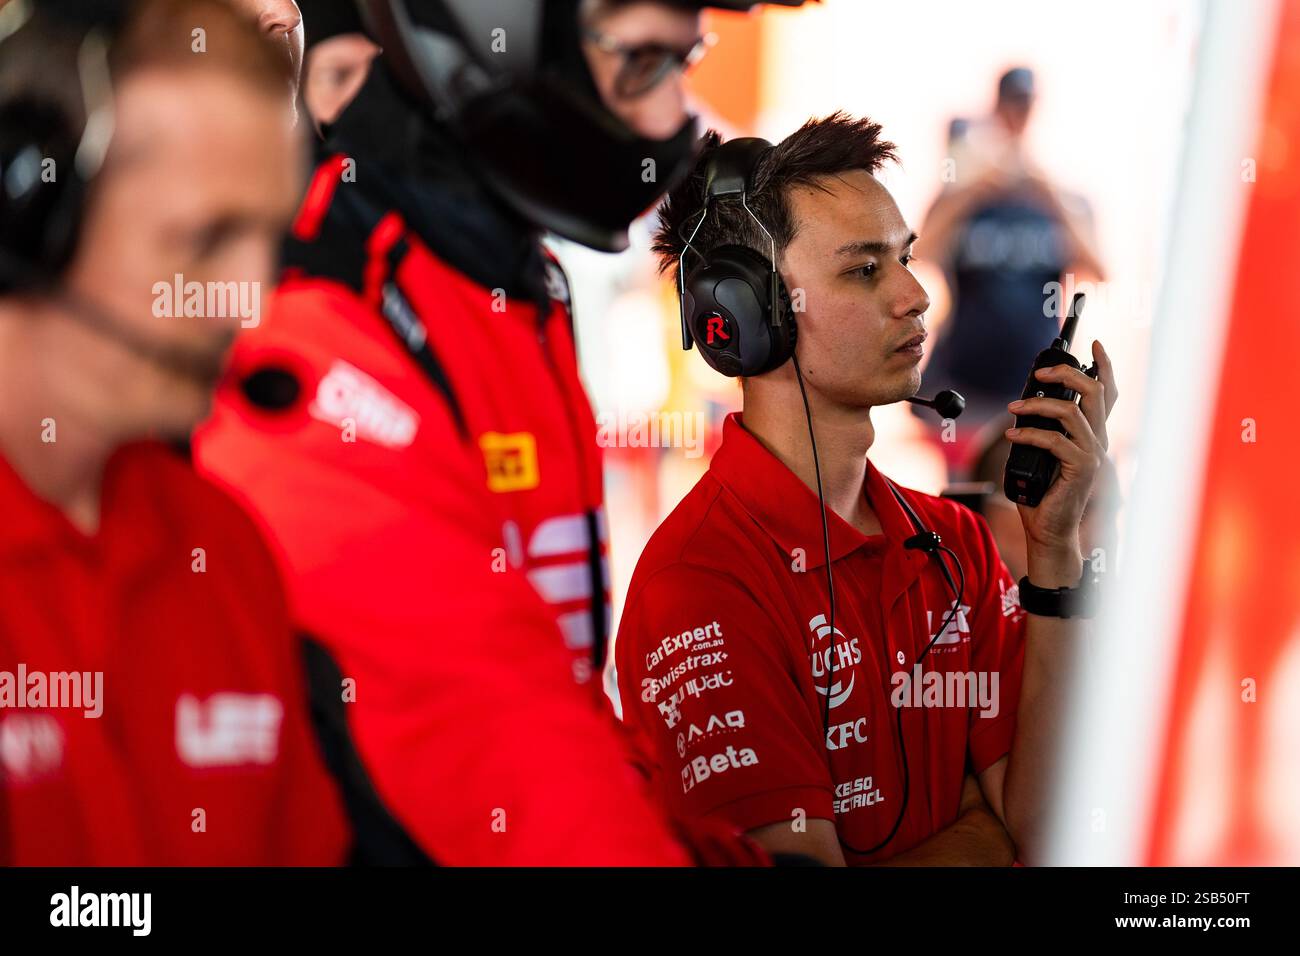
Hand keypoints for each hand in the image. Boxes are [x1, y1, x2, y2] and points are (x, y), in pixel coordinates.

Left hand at [1005, 340, 1118, 581]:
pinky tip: (1014, 434)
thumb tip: (1025, 404)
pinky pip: (1055, 440)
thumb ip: (1042, 430)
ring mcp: (1094, 454)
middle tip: (1039, 375)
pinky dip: (1030, 433)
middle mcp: (1099, 441)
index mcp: (1092, 435)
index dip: (1105, 366)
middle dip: (1066, 374)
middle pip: (1093, 392)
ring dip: (1038, 404)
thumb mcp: (1040, 453)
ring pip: (1071, 412)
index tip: (1095, 344)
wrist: (1048, 529)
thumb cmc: (1042, 493)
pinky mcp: (1082, 468)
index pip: (1106, 394)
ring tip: (1013, 408)